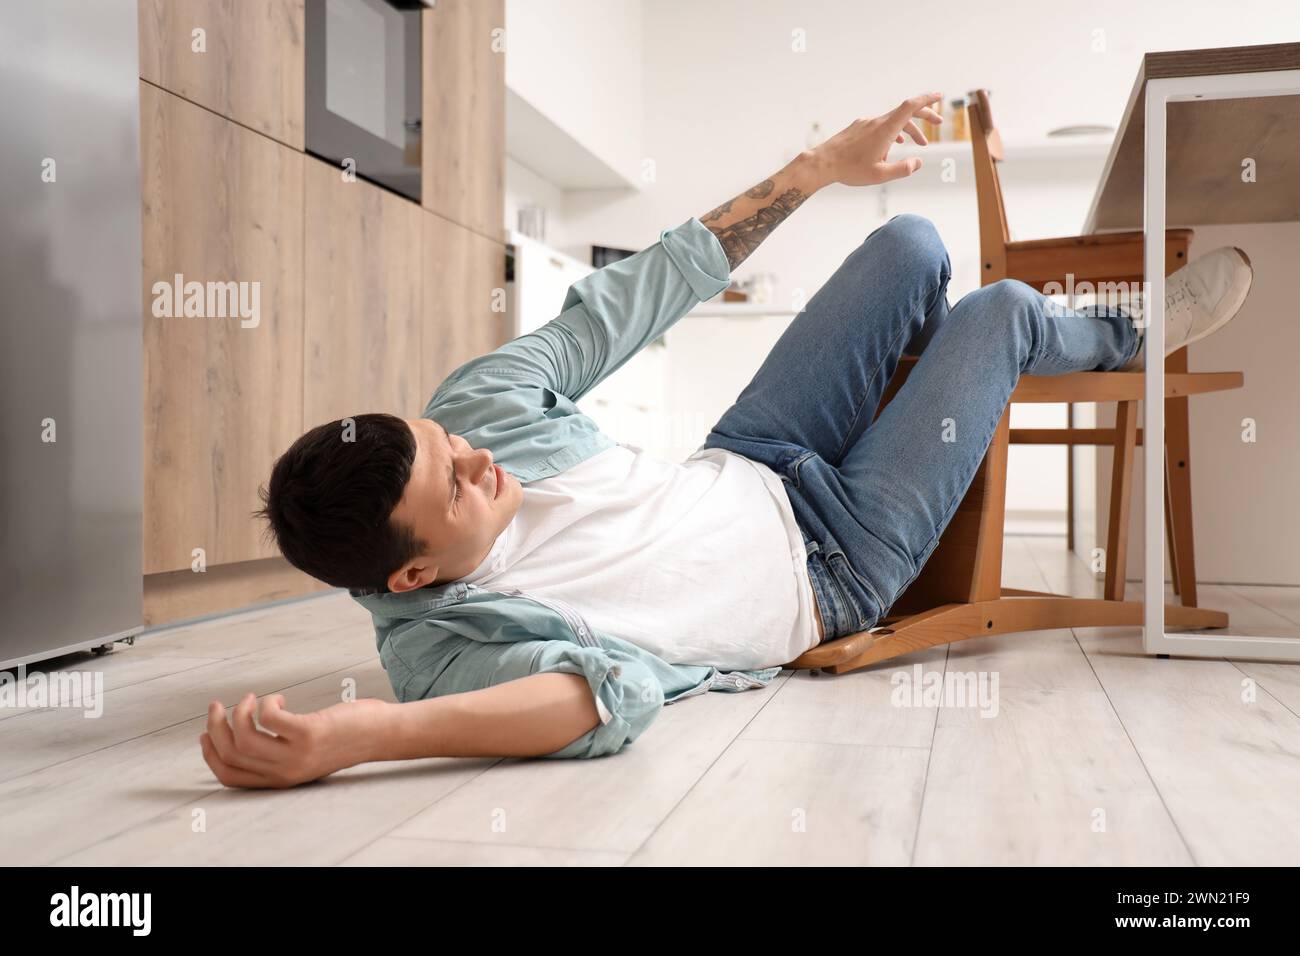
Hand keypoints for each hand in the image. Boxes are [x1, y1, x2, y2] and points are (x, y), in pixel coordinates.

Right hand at [199, 692, 387, 788]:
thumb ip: (280, 751)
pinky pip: (269, 717)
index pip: (229, 777)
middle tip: (217, 706)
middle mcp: (284, 772)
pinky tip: (281, 698)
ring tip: (250, 698)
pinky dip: (267, 703)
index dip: (211, 755)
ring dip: (238, 712)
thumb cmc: (344, 739)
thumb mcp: (305, 754)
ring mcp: (296, 754)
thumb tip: (245, 729)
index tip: (206, 733)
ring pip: (244, 737)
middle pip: (231, 753)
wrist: (381, 736)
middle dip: (216, 727)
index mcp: (279, 780)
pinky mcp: (308, 733)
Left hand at [811, 93, 943, 186]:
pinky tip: (894, 145)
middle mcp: (876, 122)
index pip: (910, 107)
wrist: (822, 164)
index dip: (927, 99)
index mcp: (885, 130)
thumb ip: (902, 169)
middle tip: (938, 123)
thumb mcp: (879, 175)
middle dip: (924, 117)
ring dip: (908, 130)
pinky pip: (880, 127)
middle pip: (905, 112)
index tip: (939, 96)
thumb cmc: (849, 170)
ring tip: (919, 144)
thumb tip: (918, 163)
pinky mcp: (858, 128)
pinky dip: (892, 133)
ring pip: (893, 122)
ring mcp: (866, 123)